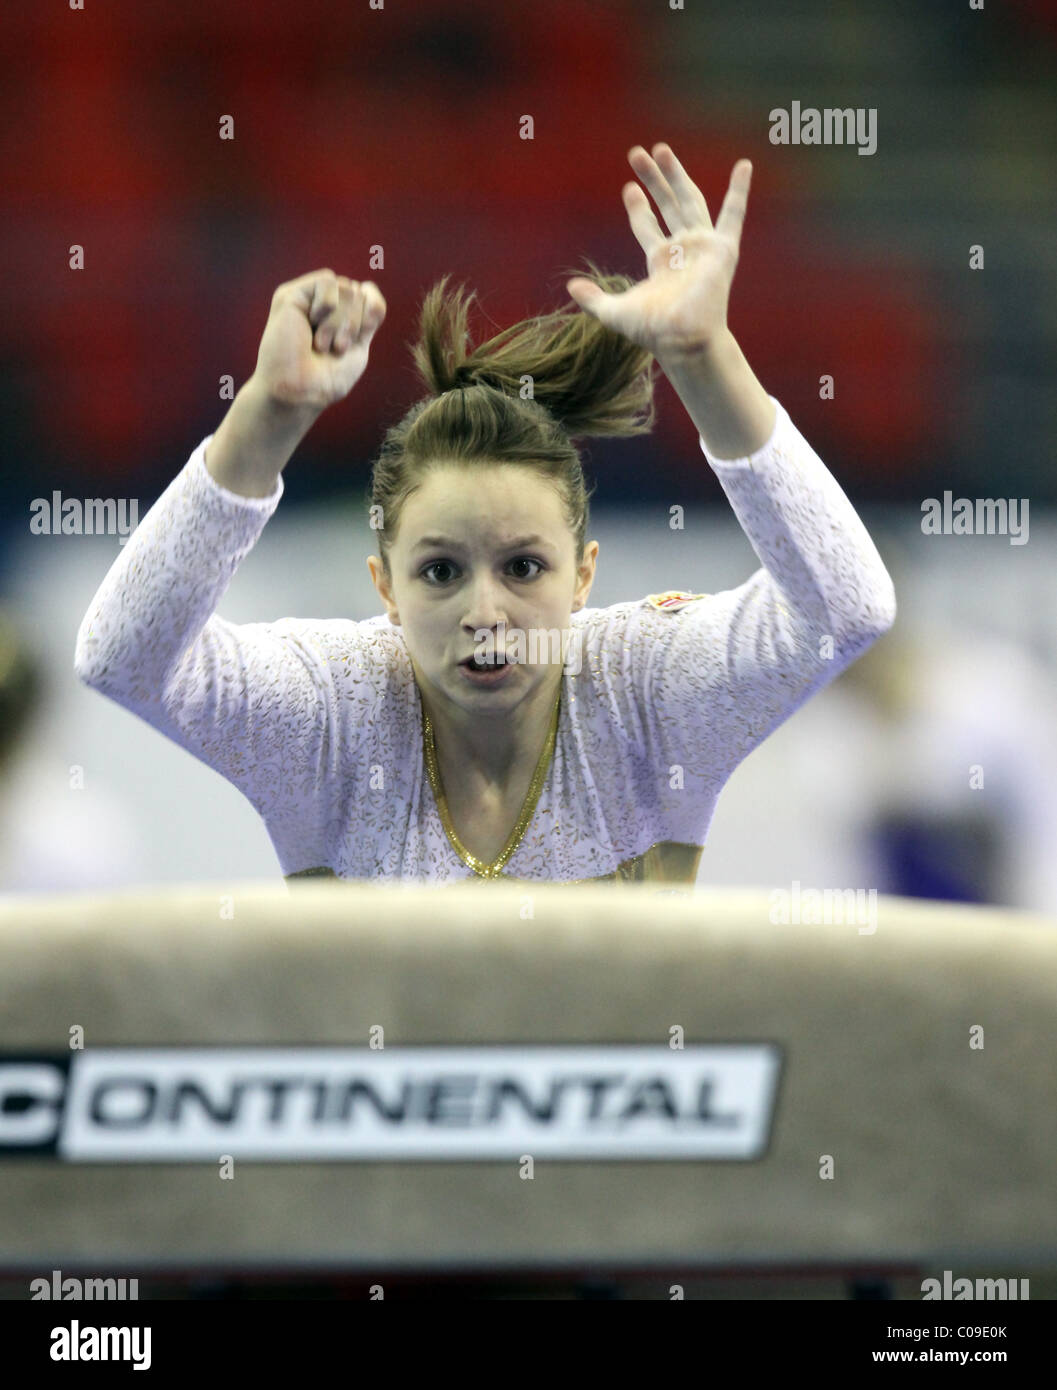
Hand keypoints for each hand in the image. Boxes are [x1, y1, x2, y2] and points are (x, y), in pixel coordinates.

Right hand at [252, 269, 386, 408]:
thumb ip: (368, 314)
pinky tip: (310, 321)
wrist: (301, 392)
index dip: (368, 319)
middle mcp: (322, 306)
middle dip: (353, 324)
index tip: (348, 347)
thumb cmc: (327, 378)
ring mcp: (306, 300)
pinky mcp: (291, 295)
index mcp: (339, 318)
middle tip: (331, 348)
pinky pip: (328, 280)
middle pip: (359, 292)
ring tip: (319, 343)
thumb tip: (366, 286)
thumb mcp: (359, 345)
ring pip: (346, 287)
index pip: (369, 297)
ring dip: (338, 322)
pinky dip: (327, 305)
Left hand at [566, 144, 750, 362]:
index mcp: (660, 262)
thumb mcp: (614, 312)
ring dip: (676, 174)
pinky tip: (744, 166)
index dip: (638, 207)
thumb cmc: (653, 331)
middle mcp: (682, 250)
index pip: (647, 227)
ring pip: (688, 200)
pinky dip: (739, 191)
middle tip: (638, 153)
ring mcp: (702, 246)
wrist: (682, 339)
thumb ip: (593, 299)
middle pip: (666, 205)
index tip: (628, 188)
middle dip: (653, 180)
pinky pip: (734, 214)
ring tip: (660, 148)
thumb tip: (570, 287)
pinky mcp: (721, 248)